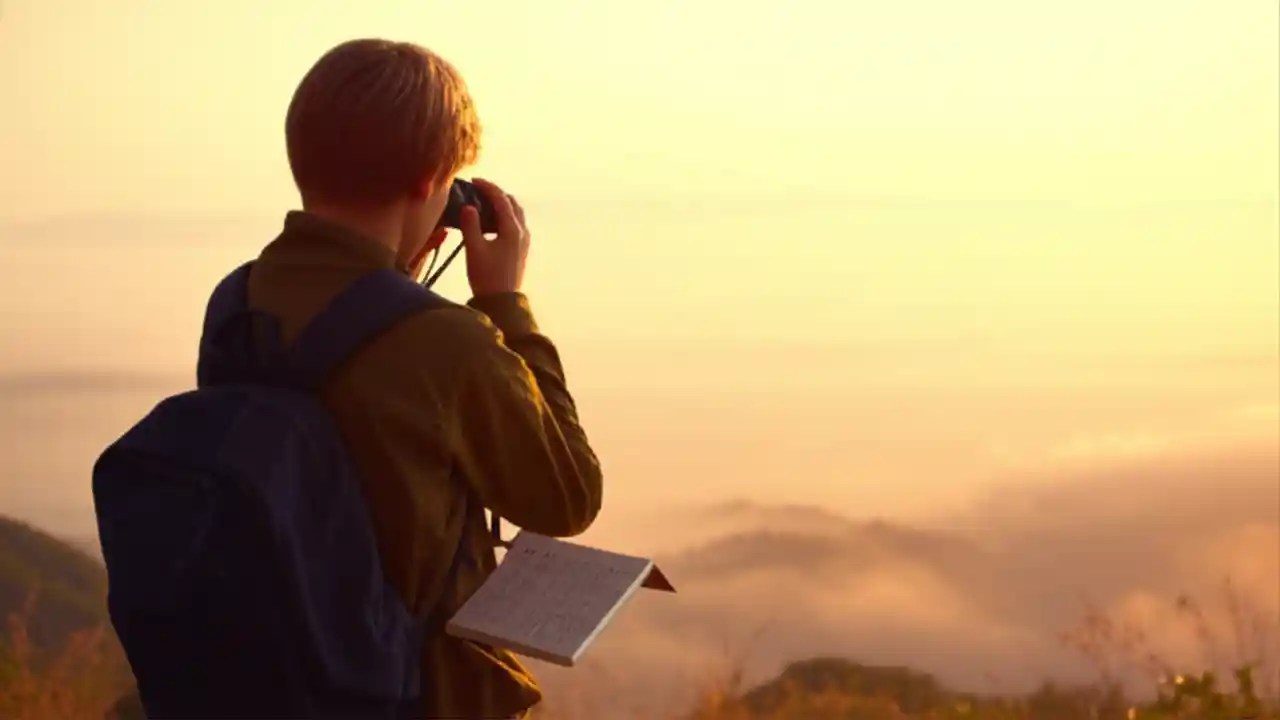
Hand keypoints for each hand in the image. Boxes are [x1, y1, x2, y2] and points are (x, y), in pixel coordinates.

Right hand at [461, 178, 528, 296]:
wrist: (502, 302)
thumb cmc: (487, 276)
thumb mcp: (474, 249)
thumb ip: (471, 225)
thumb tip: (469, 207)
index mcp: (512, 229)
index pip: (501, 200)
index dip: (488, 187)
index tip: (474, 181)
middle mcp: (522, 232)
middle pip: (512, 204)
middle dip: (497, 193)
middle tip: (479, 190)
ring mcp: (524, 241)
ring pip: (516, 214)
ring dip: (502, 204)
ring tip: (484, 203)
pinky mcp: (522, 249)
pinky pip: (516, 224)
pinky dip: (505, 216)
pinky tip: (492, 222)